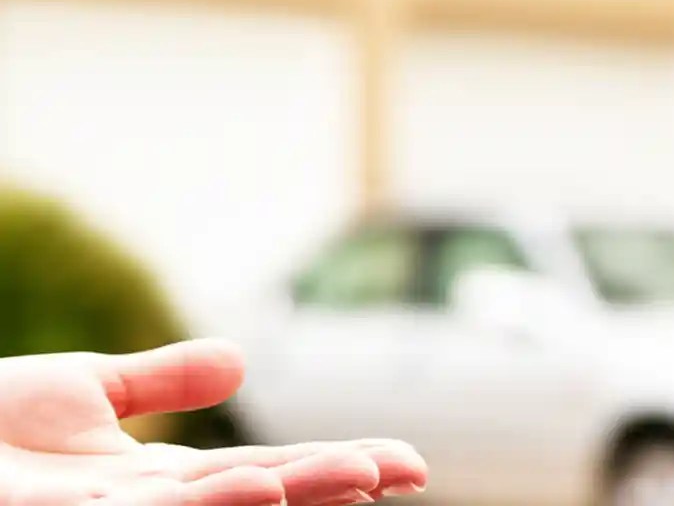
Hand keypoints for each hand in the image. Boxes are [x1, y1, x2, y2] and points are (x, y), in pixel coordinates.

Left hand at [0, 340, 426, 504]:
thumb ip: (162, 379)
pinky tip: (263, 492)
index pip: (269, 471)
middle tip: (408, 471)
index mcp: (160, 480)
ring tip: (360, 475)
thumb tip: (244, 361)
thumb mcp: (84, 390)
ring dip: (297, 497)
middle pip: (264, 494)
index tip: (404, 460)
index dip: (336, 464)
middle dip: (336, 484)